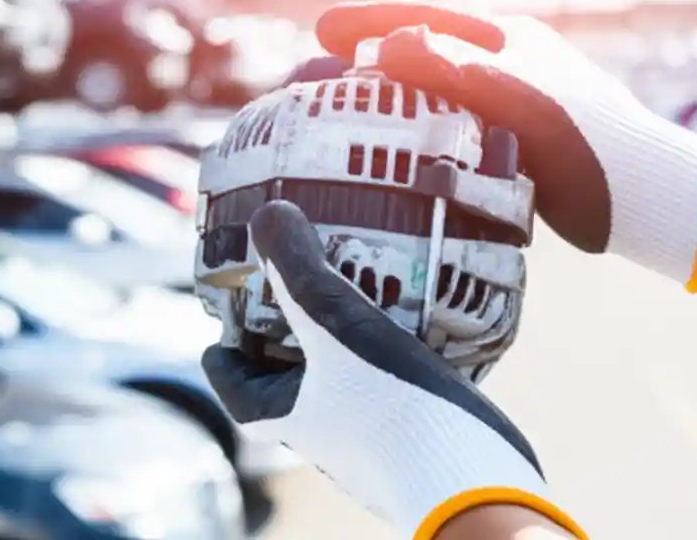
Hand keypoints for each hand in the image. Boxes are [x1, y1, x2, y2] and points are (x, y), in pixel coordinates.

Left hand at [202, 201, 584, 538]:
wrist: (473, 483)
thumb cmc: (392, 409)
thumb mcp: (337, 325)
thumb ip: (300, 270)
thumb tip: (266, 212)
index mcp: (284, 414)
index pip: (232, 382)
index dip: (224, 349)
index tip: (225, 317)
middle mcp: (321, 431)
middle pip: (289, 372)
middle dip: (292, 326)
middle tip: (303, 275)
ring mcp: (371, 437)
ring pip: (345, 376)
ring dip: (347, 335)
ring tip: (366, 284)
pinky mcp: (417, 435)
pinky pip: (394, 385)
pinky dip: (397, 351)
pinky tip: (424, 319)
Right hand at [314, 0, 696, 289]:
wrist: (646, 199)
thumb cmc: (589, 145)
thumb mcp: (519, 99)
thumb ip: (455, 68)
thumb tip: (386, 44)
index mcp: (510, 40)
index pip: (426, 18)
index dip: (370, 20)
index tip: (322, 30)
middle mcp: (506, 65)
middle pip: (423, 49)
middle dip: (369, 53)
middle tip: (317, 62)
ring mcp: (509, 104)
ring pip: (433, 90)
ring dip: (386, 93)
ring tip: (339, 107)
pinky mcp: (512, 145)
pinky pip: (447, 126)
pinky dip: (411, 129)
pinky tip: (389, 150)